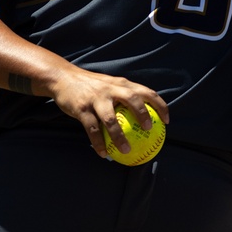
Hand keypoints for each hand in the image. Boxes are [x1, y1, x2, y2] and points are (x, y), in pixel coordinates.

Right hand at [44, 66, 169, 159]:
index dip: (159, 105)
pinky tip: (103, 154)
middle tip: (149, 130)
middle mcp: (111, 89)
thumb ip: (125, 95)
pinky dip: (98, 143)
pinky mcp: (82, 108)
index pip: (146, 92)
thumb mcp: (110, 85)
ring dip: (119, 136)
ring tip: (126, 151)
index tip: (167, 121)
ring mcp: (96, 99)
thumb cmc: (91, 86)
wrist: (63, 78)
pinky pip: (92, 129)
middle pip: (132, 99)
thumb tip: (144, 116)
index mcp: (121, 84)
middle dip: (143, 114)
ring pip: (110, 119)